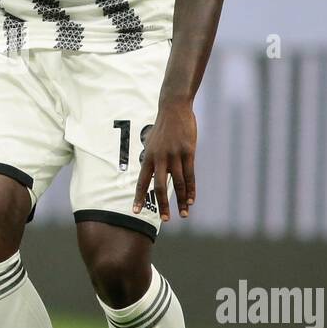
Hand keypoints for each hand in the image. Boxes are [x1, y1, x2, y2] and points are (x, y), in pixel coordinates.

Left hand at [132, 98, 196, 220]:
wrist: (174, 108)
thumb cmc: (164, 127)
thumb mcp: (152, 143)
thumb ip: (153, 159)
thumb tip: (154, 175)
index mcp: (148, 157)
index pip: (142, 181)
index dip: (138, 197)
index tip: (135, 211)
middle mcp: (159, 158)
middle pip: (159, 186)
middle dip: (162, 205)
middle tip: (165, 219)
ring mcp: (174, 155)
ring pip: (177, 183)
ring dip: (181, 200)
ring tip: (184, 214)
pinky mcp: (188, 151)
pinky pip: (190, 174)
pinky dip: (190, 189)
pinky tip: (191, 200)